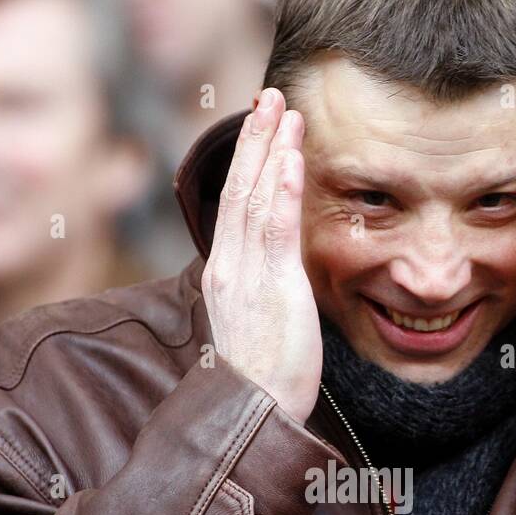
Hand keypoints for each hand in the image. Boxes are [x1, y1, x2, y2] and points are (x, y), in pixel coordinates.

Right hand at [201, 87, 320, 424]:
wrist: (256, 416)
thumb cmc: (263, 381)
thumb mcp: (260, 325)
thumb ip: (265, 291)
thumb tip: (281, 275)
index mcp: (225, 275)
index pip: (233, 206)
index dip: (246, 163)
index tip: (260, 129)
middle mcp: (228, 268)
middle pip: (236, 189)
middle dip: (253, 140)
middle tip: (268, 98)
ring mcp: (245, 275)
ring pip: (252, 197)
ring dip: (269, 149)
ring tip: (282, 109)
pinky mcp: (270, 287)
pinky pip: (274, 227)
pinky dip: (280, 187)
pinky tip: (290, 156)